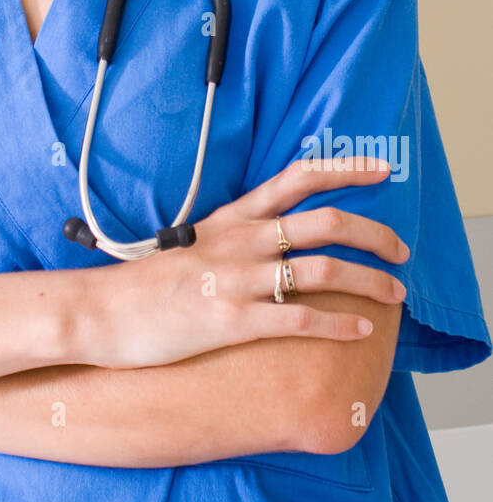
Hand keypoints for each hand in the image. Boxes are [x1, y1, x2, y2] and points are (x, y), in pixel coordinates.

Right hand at [92, 157, 409, 369]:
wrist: (101, 311)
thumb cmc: (144, 283)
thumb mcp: (191, 243)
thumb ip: (230, 236)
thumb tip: (266, 238)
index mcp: (233, 218)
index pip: (297, 179)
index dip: (344, 170)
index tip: (381, 169)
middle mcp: (241, 241)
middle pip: (324, 221)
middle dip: (374, 233)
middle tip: (401, 248)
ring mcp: (238, 280)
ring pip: (322, 270)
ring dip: (369, 281)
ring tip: (395, 294)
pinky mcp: (233, 321)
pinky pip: (300, 319)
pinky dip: (339, 325)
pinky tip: (361, 332)